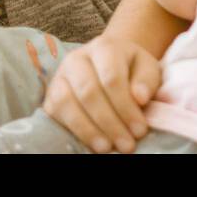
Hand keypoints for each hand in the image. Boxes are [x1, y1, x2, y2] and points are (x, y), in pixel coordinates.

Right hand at [41, 32, 162, 153]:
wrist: (109, 63)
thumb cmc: (131, 69)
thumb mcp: (147, 68)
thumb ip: (147, 81)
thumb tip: (139, 98)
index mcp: (104, 47)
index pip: (112, 78)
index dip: (126, 107)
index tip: (140, 130)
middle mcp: (77, 58)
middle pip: (89, 92)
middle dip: (109, 122)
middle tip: (126, 144)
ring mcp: (60, 76)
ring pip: (67, 102)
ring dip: (88, 129)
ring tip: (106, 148)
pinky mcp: (50, 94)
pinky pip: (55, 112)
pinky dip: (73, 130)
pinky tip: (90, 143)